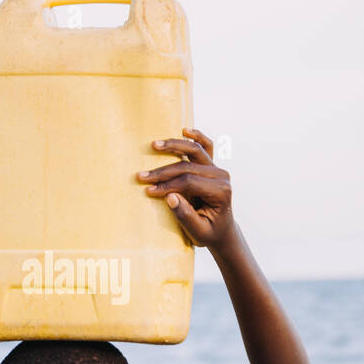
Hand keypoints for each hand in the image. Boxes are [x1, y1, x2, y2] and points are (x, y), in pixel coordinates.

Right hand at [137, 127, 232, 248]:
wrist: (222, 230)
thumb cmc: (209, 232)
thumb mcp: (198, 231)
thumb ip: (186, 216)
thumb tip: (170, 198)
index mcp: (221, 191)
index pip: (189, 182)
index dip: (167, 185)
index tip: (149, 191)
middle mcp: (221, 176)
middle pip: (188, 166)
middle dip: (163, 171)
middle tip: (142, 176)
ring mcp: (217, 169)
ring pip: (195, 150)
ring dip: (174, 145)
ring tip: (154, 144)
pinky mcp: (212, 166)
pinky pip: (206, 146)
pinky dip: (196, 136)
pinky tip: (185, 130)